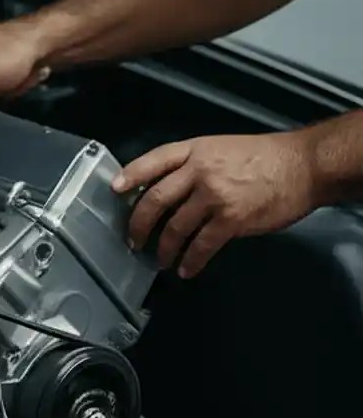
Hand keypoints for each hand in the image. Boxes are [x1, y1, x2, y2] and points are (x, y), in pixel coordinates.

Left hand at [112, 132, 320, 277]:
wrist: (303, 166)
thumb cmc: (264, 157)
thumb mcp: (221, 148)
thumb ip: (194, 165)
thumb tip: (168, 190)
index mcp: (195, 150)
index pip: (154, 160)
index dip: (132, 175)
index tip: (114, 190)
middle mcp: (200, 171)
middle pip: (155, 199)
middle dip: (139, 223)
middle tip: (133, 239)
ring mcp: (214, 196)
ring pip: (175, 227)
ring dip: (164, 247)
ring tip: (160, 259)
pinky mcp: (231, 219)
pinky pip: (201, 245)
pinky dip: (191, 260)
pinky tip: (186, 269)